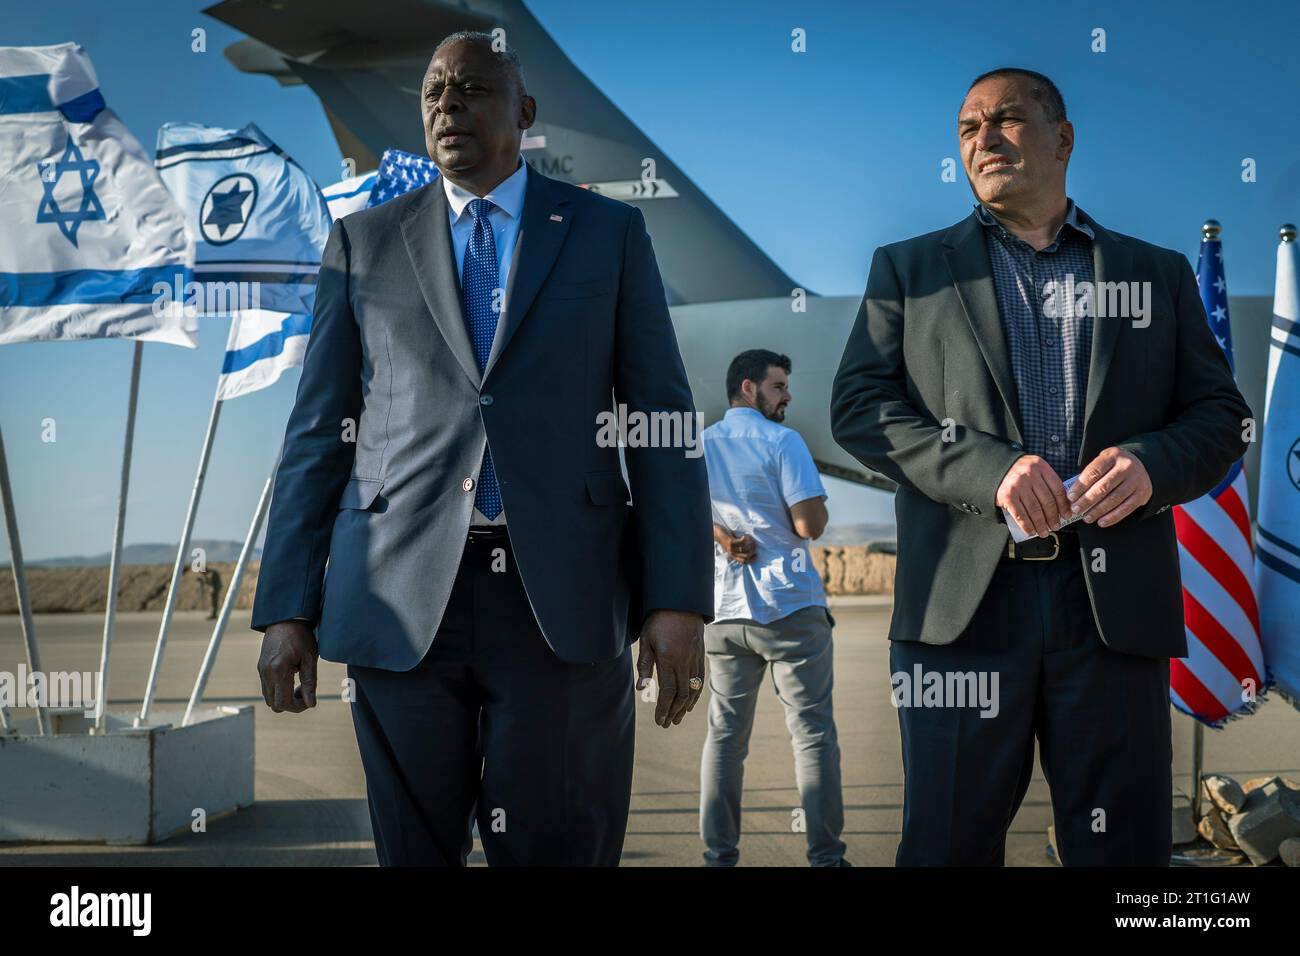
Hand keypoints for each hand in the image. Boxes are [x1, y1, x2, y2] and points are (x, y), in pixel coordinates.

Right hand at [258, 620, 318, 712]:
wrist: (285, 618)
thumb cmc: (300, 635)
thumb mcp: (310, 658)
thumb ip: (310, 683)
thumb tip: (311, 704)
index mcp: (278, 670)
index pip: (283, 703)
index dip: (298, 707)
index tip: (309, 700)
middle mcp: (266, 673)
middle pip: (274, 704)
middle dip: (291, 704)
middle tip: (304, 691)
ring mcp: (261, 671)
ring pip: (269, 698)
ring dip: (284, 697)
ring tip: (299, 684)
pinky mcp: (261, 667)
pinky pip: (267, 688)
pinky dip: (279, 689)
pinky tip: (291, 677)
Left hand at [635, 609, 704, 727]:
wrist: (681, 602)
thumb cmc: (659, 620)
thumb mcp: (646, 639)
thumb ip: (644, 664)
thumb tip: (642, 689)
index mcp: (668, 659)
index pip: (667, 691)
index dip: (663, 709)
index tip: (659, 720)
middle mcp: (684, 661)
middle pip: (681, 694)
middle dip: (673, 712)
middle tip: (667, 724)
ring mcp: (694, 659)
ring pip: (693, 689)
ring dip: (684, 706)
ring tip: (677, 718)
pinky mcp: (700, 655)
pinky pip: (700, 680)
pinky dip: (695, 694)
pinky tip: (689, 702)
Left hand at [713, 523, 756, 563]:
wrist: (715, 532)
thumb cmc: (725, 537)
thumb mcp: (731, 545)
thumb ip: (738, 547)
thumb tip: (749, 546)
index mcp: (733, 555)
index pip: (744, 562)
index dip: (751, 559)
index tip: (756, 555)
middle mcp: (732, 553)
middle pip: (746, 556)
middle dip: (753, 551)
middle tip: (755, 545)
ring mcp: (731, 548)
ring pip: (745, 549)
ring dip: (750, 544)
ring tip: (750, 539)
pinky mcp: (730, 542)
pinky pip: (741, 543)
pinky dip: (745, 539)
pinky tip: (745, 536)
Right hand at [995, 454, 1071, 537]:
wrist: (994, 468)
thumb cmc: (1017, 472)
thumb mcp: (1034, 469)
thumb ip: (1046, 481)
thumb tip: (1061, 505)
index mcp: (1040, 467)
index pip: (1057, 489)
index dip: (1064, 505)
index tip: (1067, 515)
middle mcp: (1030, 475)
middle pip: (1047, 501)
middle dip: (1053, 517)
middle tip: (1056, 526)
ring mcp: (1018, 485)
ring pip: (1035, 510)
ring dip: (1041, 524)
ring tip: (1044, 532)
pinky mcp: (1007, 496)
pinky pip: (1020, 515)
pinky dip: (1027, 525)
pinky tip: (1031, 531)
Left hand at [1067, 447, 1151, 527]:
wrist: (1142, 465)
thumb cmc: (1113, 466)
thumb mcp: (1103, 462)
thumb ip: (1090, 474)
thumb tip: (1073, 495)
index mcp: (1112, 456)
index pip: (1094, 472)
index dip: (1080, 486)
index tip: (1070, 497)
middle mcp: (1126, 466)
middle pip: (1104, 486)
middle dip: (1087, 500)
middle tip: (1076, 510)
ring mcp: (1136, 480)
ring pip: (1115, 498)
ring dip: (1098, 510)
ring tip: (1086, 518)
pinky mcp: (1143, 493)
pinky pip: (1126, 508)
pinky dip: (1113, 517)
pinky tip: (1101, 522)